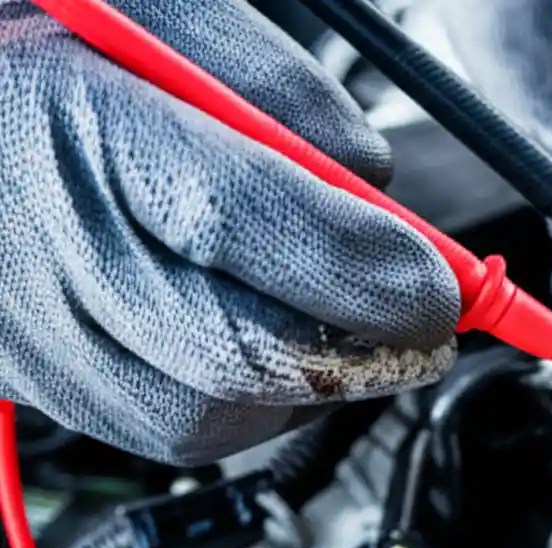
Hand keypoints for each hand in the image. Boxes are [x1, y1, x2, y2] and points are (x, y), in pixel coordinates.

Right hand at [0, 0, 460, 464]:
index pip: (237, 222)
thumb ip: (285, 91)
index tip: (442, 286)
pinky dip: (254, 405)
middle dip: (364, 350)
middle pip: (230, 356)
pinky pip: (170, 432)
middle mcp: (37, 240)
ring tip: (345, 324)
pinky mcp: (37, 379)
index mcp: (71, 119)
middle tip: (424, 323)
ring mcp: (28, 327)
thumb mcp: (168, 14)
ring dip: (315, 386)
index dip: (365, 271)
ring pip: (207, 418)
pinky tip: (272, 346)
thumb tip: (377, 188)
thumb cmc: (64, 43)